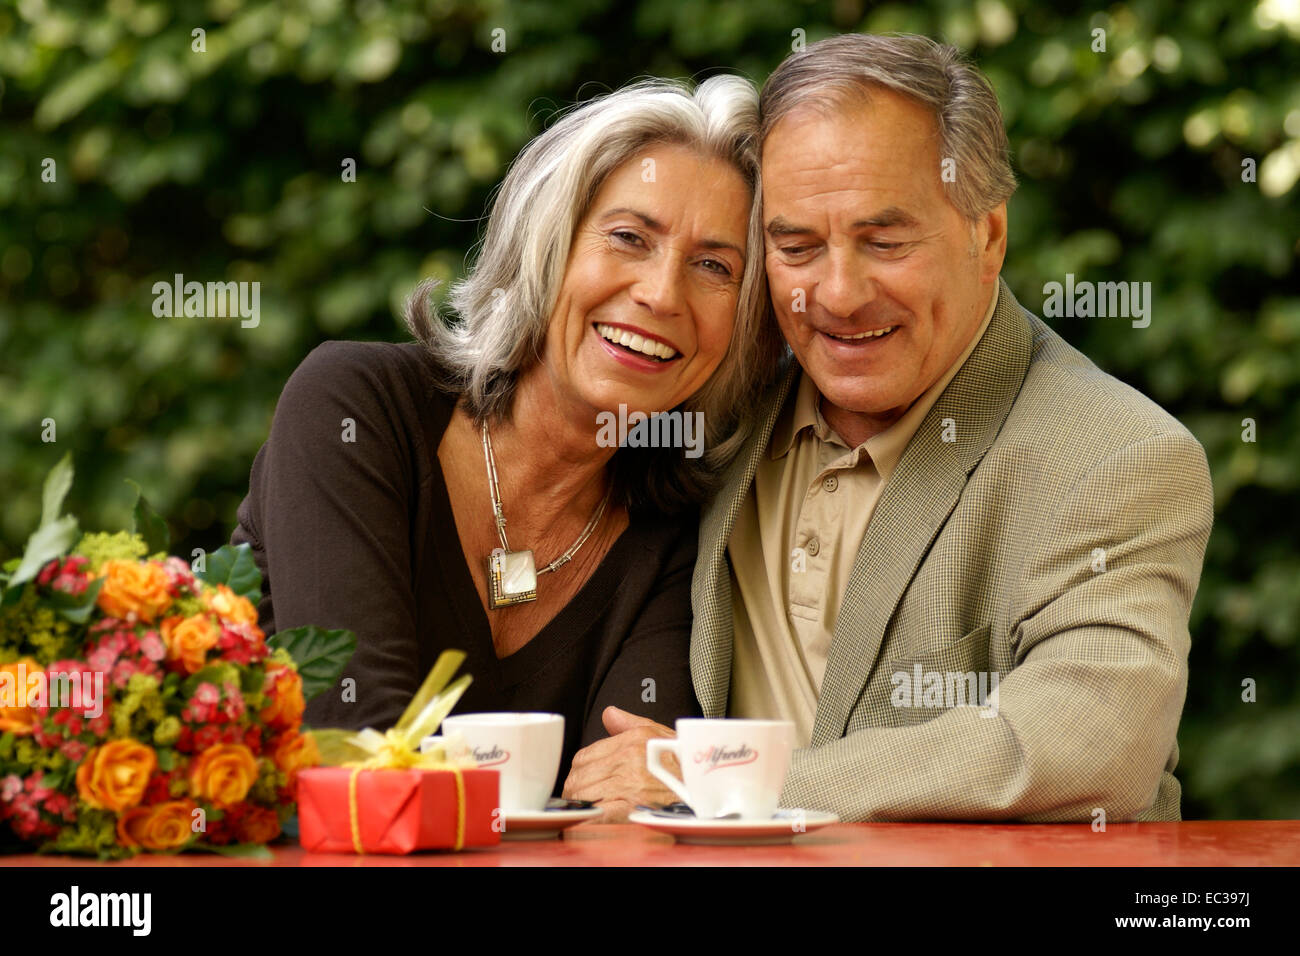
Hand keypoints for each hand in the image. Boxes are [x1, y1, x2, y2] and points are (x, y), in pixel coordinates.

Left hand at [561, 707, 678, 821]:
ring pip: (582, 795)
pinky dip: (589, 819)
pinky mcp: (629, 810)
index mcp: (634, 741)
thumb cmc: (688, 768)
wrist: (711, 795)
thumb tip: (609, 714)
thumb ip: (631, 724)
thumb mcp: (663, 737)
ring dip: (583, 806)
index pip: (585, 756)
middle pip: (579, 777)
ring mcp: (628, 786)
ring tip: (592, 810)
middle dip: (579, 789)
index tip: (588, 779)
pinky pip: (594, 814)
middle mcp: (629, 760)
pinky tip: (593, 821)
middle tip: (588, 798)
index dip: (583, 770)